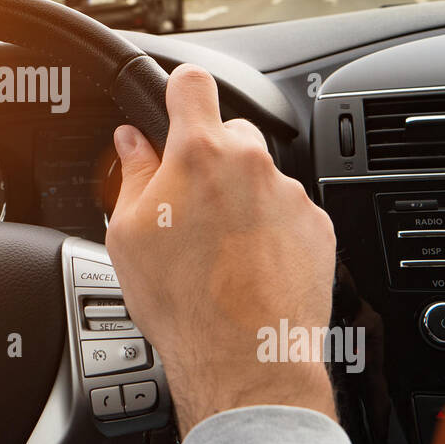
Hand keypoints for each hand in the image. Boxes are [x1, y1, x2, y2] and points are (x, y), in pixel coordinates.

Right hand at [105, 64, 336, 436]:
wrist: (243, 360)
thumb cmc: (182, 303)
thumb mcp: (127, 234)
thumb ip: (131, 175)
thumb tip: (131, 144)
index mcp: (199, 154)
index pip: (192, 83)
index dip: (179, 89)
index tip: (176, 101)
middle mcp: (252, 164)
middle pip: (230, 134)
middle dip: (209, 159)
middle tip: (188, 205)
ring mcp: (290, 196)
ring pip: (260, 178)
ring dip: (242, 199)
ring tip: (219, 251)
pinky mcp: (317, 228)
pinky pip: (288, 212)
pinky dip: (270, 230)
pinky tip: (248, 267)